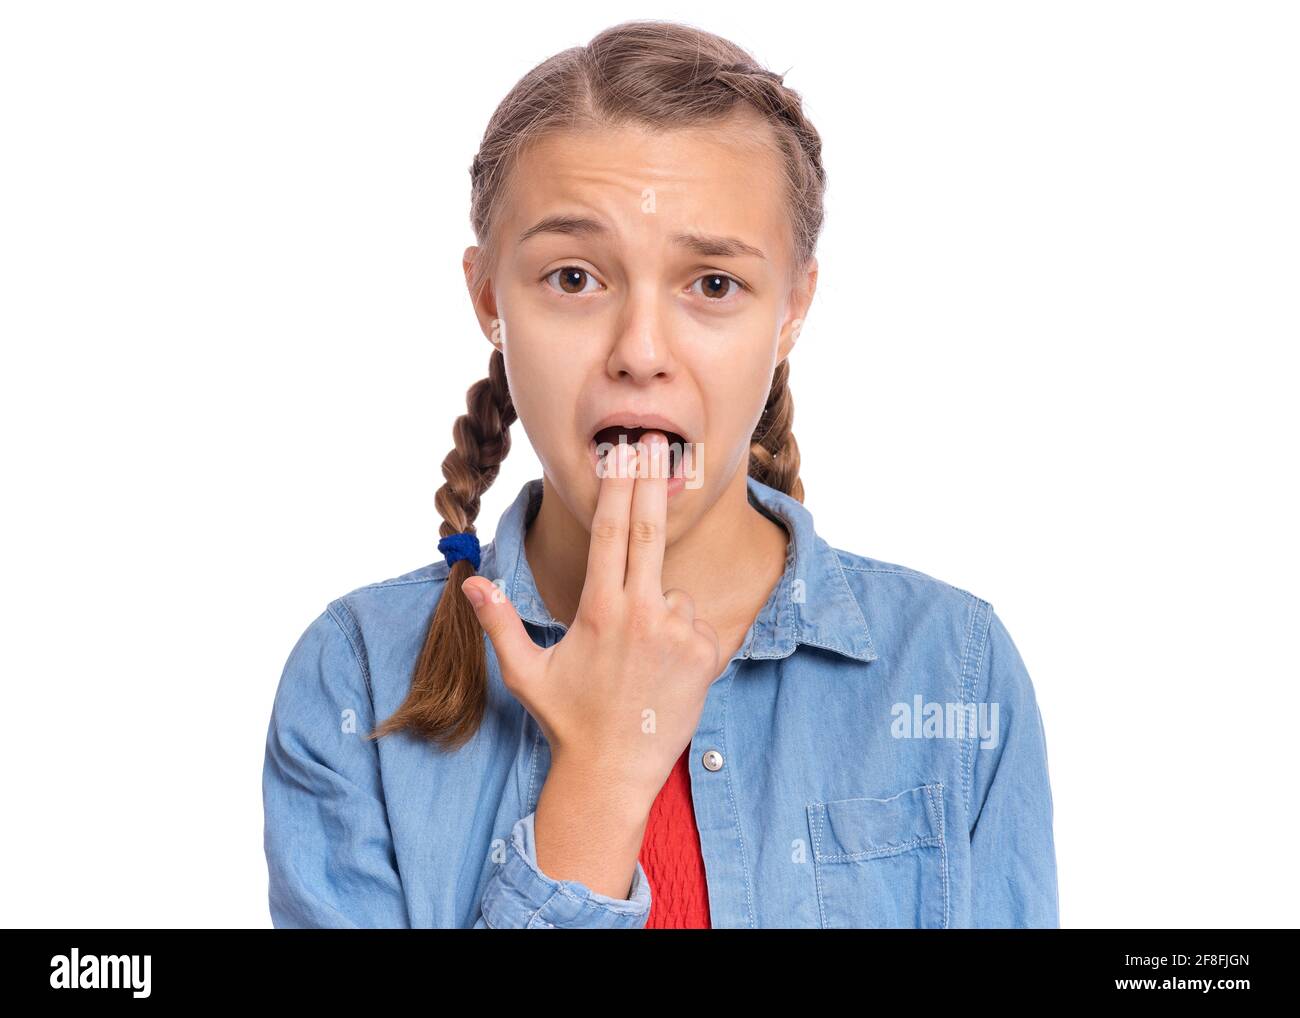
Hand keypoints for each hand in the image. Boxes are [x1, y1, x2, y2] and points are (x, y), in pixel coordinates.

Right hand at [461, 432, 720, 803]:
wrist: (614, 772)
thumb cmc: (567, 719)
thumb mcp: (524, 672)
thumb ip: (499, 622)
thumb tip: (474, 579)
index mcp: (598, 610)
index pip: (609, 532)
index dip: (619, 487)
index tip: (626, 452)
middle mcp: (640, 613)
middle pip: (649, 532)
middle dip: (652, 484)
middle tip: (659, 446)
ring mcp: (676, 632)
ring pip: (671, 590)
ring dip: (657, 605)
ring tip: (637, 655)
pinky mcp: (704, 652)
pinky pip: (693, 622)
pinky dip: (680, 633)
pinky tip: (661, 668)